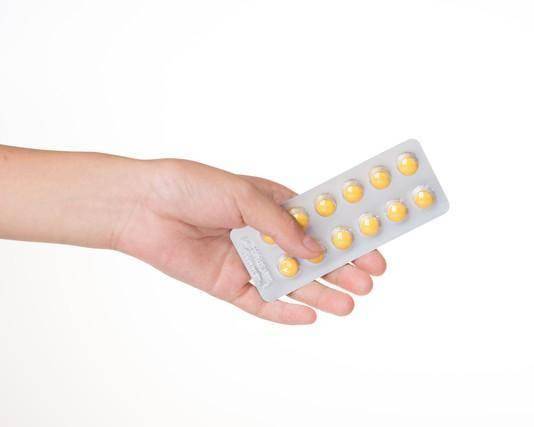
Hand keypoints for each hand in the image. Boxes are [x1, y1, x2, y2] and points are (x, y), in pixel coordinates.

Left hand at [113, 159, 385, 323]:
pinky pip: (262, 302)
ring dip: (322, 292)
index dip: (346, 234)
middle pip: (312, 256)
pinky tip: (311, 316)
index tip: (374, 243)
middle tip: (370, 279)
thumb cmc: (190, 186)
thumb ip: (280, 223)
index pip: (318, 222)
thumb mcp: (243, 195)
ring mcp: (249, 261)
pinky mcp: (230, 284)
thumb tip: (314, 248)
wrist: (143, 207)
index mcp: (273, 206)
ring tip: (352, 302)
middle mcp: (265, 235)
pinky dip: (285, 310)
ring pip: (293, 281)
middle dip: (342, 267)